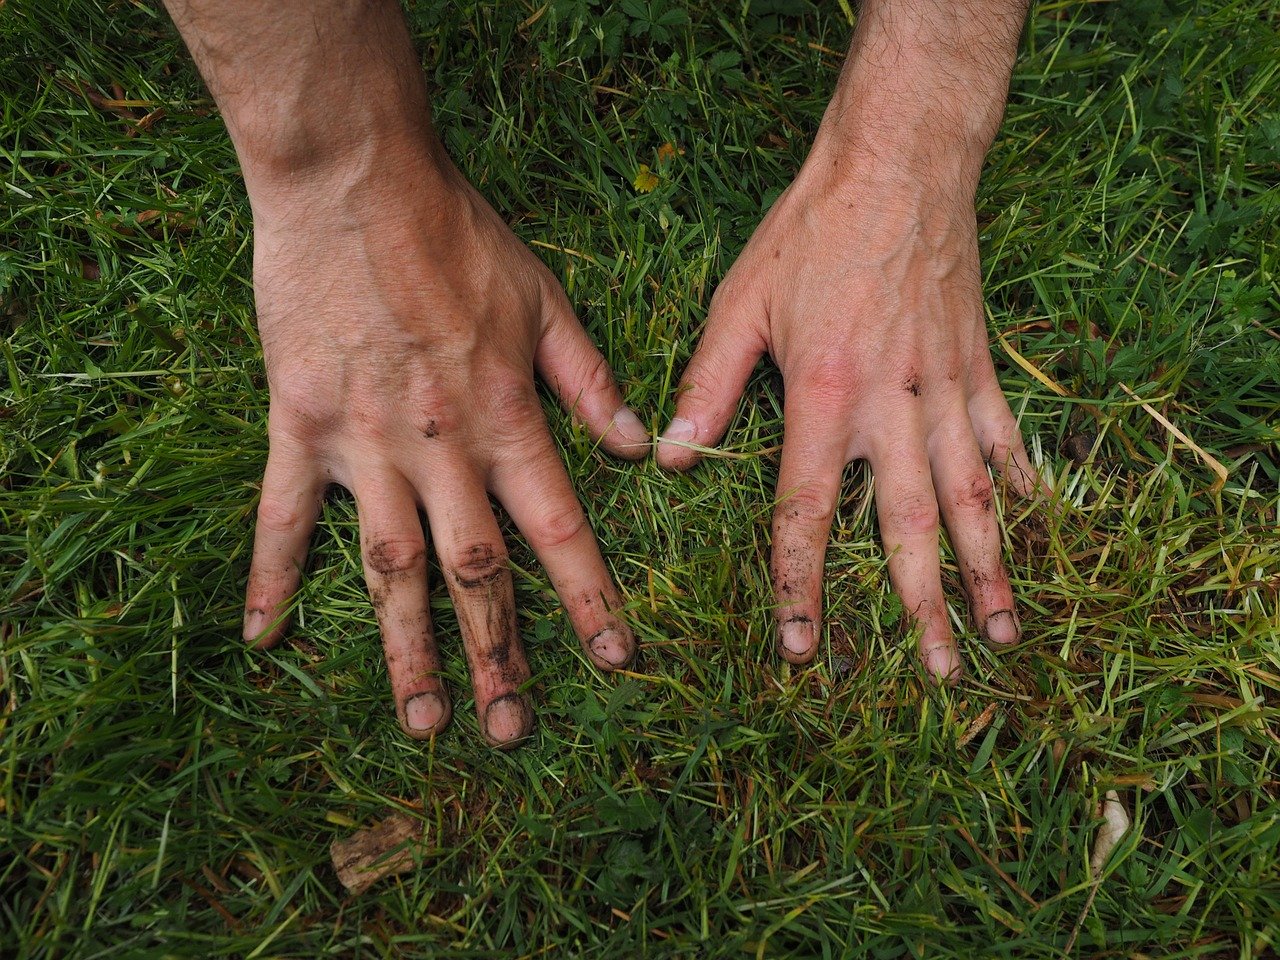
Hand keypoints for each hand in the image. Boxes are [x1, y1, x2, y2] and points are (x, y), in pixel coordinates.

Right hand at [240, 152, 648, 745]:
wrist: (354, 180)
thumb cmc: (456, 235)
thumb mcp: (545, 301)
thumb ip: (591, 382)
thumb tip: (644, 446)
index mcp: (505, 419)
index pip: (560, 531)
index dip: (590, 600)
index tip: (614, 660)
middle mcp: (440, 448)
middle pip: (474, 572)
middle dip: (499, 656)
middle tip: (511, 731)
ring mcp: (363, 443)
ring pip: (389, 568)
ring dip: (407, 649)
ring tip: (422, 720)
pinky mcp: (297, 425)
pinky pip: (281, 516)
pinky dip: (271, 576)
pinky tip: (265, 637)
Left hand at [657, 141, 1039, 680]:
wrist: (897, 164)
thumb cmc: (810, 232)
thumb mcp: (739, 304)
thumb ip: (707, 384)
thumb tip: (673, 455)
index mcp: (823, 396)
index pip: (808, 512)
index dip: (802, 586)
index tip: (804, 648)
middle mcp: (892, 406)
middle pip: (907, 525)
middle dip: (922, 605)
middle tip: (938, 671)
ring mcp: (945, 388)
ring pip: (972, 495)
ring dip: (988, 566)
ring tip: (1003, 629)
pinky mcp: (977, 363)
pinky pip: (1004, 435)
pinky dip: (1020, 482)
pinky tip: (1031, 523)